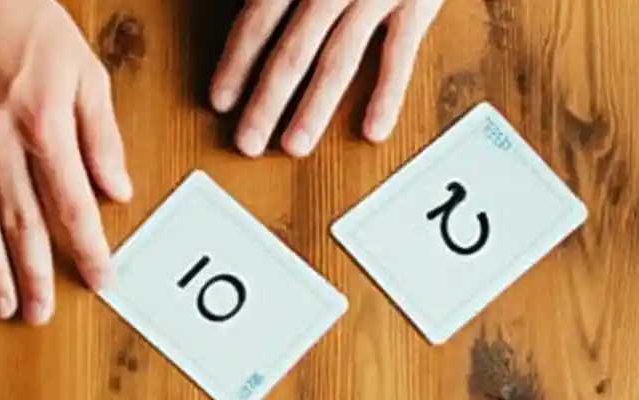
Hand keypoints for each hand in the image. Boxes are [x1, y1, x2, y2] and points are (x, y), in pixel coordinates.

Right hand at [0, 0, 130, 323]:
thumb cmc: (28, 25)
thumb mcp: (86, 72)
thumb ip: (101, 136)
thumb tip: (118, 189)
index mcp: (44, 129)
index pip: (71, 207)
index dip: (87, 250)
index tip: (100, 279)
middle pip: (22, 228)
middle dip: (35, 278)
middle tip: (42, 316)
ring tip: (4, 308)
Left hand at [212, 0, 444, 156]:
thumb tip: (245, 7)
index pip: (257, 18)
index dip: (236, 62)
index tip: (219, 100)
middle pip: (293, 49)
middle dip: (267, 101)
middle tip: (247, 143)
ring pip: (339, 57)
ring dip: (315, 107)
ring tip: (294, 146)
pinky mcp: (419, 0)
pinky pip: (401, 53)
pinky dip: (388, 94)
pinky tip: (372, 130)